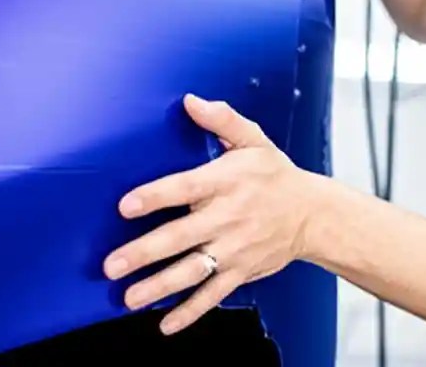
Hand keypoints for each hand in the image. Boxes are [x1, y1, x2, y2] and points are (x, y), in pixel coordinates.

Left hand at [102, 94, 319, 334]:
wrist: (312, 214)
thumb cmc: (275, 174)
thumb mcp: (253, 139)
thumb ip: (222, 119)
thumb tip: (189, 100)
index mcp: (226, 182)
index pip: (185, 188)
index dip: (155, 197)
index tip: (125, 206)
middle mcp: (227, 217)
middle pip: (180, 236)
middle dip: (144, 252)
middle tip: (113, 264)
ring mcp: (234, 248)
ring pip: (191, 271)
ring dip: (158, 286)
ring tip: (129, 297)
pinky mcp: (241, 271)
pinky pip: (212, 295)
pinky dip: (190, 312)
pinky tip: (165, 324)